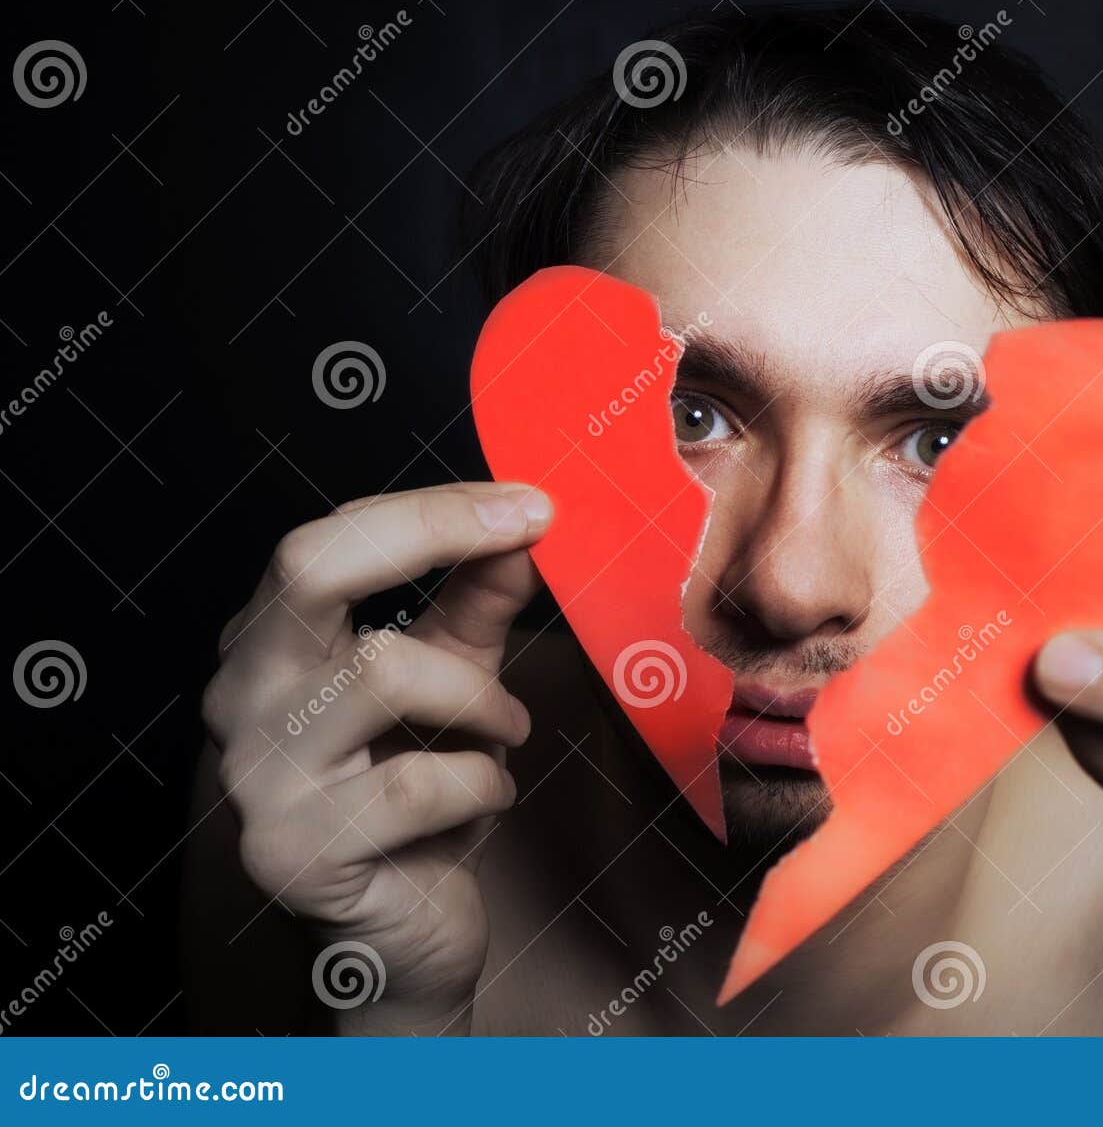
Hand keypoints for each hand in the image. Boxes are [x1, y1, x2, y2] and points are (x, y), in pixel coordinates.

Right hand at [201, 482, 550, 1033]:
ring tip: (506, 732)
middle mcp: (242, 694)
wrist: (402, 931)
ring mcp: (258, 774)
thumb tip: (520, 527)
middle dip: (432, 535)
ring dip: (482, 698)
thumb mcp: (456, 680)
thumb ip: (476, 605)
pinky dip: (482, 783)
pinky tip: (483, 798)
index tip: (528, 502)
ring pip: (382, 671)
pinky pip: (418, 783)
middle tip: (526, 539)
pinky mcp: (292, 851)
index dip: (433, 509)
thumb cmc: (419, 793)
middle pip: (311, 567)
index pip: (330, 538)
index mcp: (271, 642)